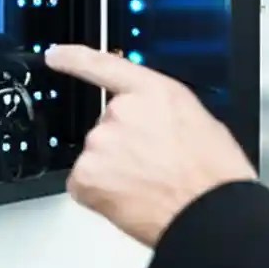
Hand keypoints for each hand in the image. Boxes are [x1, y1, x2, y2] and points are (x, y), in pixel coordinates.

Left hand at [44, 45, 257, 246]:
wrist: (209, 212)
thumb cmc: (214, 174)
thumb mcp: (196, 120)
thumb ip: (161, 112)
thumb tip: (151, 125)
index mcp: (152, 92)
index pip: (103, 65)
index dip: (74, 58)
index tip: (55, 55)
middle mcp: (120, 111)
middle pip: (107, 125)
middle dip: (123, 145)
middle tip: (152, 167)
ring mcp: (99, 142)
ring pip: (96, 156)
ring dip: (112, 171)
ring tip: (147, 186)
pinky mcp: (85, 175)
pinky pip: (84, 183)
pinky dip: (100, 193)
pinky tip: (128, 199)